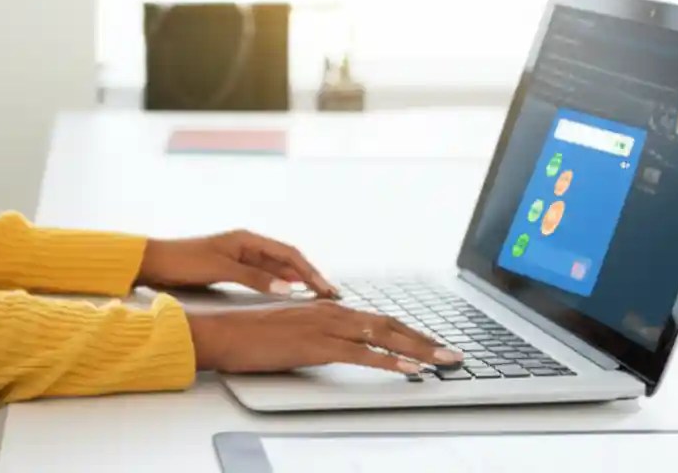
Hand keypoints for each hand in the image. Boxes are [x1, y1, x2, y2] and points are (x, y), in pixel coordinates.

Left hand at [138, 230, 337, 297]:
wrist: (155, 262)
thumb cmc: (184, 261)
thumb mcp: (222, 270)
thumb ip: (255, 278)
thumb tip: (288, 288)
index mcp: (247, 239)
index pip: (289, 254)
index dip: (310, 271)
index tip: (325, 288)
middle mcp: (247, 244)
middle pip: (287, 260)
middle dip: (310, 276)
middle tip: (331, 293)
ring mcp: (241, 255)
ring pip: (278, 268)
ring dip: (298, 280)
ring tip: (318, 296)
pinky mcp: (233, 267)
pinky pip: (265, 274)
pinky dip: (281, 283)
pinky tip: (289, 293)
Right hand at [186, 301, 462, 373]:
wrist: (223, 333)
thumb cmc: (251, 335)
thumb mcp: (293, 331)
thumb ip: (320, 335)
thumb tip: (339, 347)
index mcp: (327, 307)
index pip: (379, 318)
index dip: (411, 331)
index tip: (433, 343)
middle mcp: (332, 311)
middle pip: (390, 324)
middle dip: (426, 339)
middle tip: (454, 354)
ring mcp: (326, 327)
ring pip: (385, 336)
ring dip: (420, 349)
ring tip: (444, 362)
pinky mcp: (317, 346)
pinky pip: (363, 354)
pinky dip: (392, 361)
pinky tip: (411, 370)